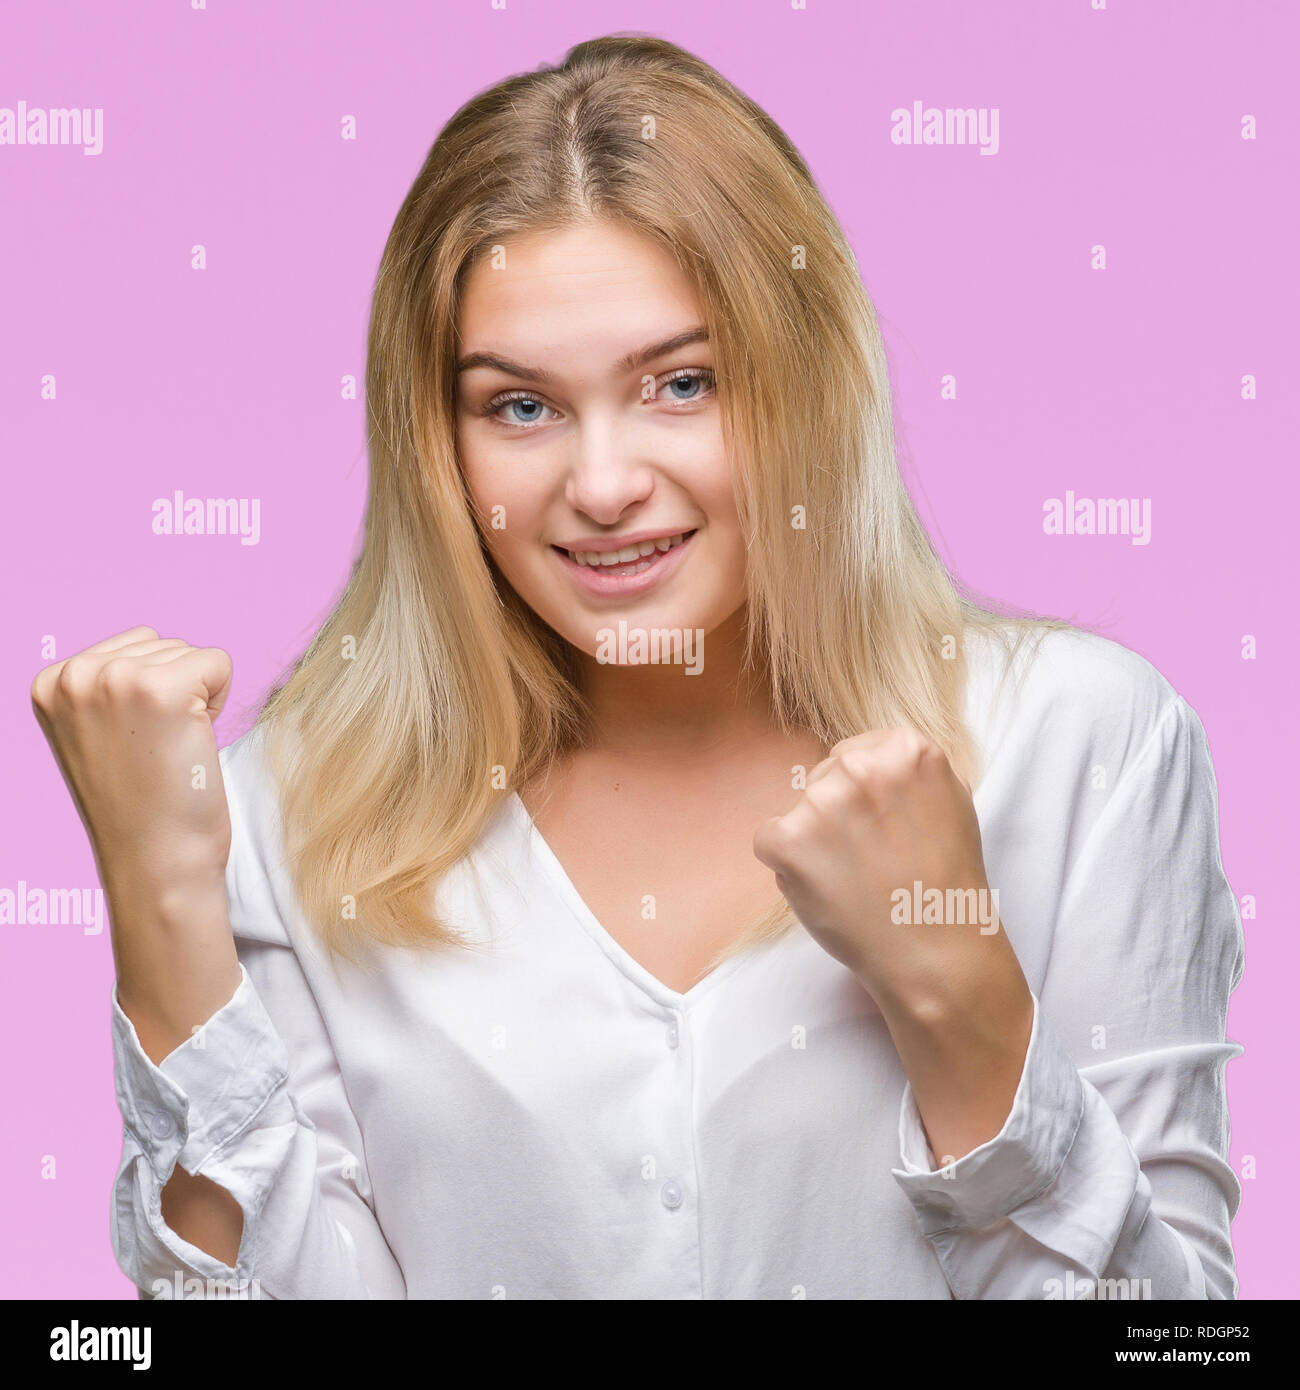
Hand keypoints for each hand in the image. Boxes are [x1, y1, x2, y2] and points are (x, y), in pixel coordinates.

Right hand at [30, 625, 234, 893]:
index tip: (131, 744)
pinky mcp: (163, 689)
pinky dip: (221, 701)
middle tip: (155, 752)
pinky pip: (219, 663)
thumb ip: (106, 688)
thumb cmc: (139, 804)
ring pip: (191, 654)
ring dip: (196, 701)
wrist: (156, 862)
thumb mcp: (96, 732)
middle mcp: (74, 675)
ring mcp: (115, 679)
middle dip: (175, 694)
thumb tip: (153, 646)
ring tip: (169, 752)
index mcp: (50, 683)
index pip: (132, 647)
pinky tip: (191, 743)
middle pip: (163, 645)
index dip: (150, 695)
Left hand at [753, 726, 1033, 1158]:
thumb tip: (866, 760)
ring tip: (853, 879)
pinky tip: (827, 889)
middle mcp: (861, 766)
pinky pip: (769, 839)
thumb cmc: (944, 886)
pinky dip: (788, 865)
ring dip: (813, 841)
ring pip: (797, 811)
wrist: (935, 954)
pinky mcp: (786, 838)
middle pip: (824, 777)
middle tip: (868, 861)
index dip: (863, 797)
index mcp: (907, 750)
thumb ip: (907, 773)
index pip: (857, 752)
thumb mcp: (949, 803)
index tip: (880, 828)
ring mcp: (821, 801)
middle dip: (837, 815)